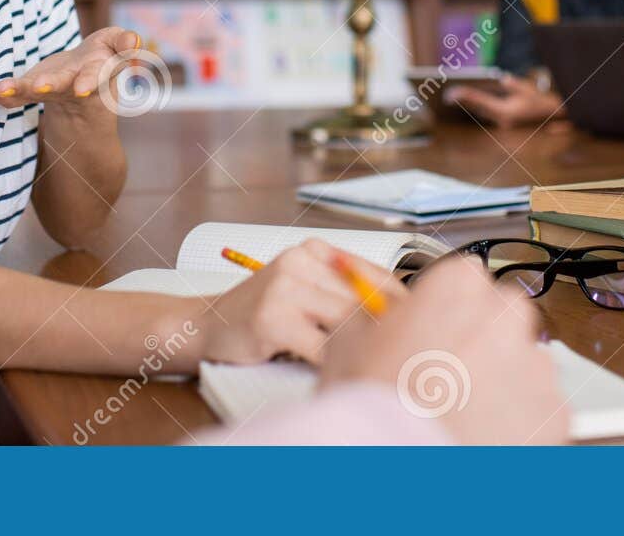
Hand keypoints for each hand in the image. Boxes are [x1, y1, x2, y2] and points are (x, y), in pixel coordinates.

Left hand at [0, 26, 142, 109]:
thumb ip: (125, 44)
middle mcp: (73, 83)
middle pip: (63, 85)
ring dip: (19, 90)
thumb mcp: (117, 49)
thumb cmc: (99, 59)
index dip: (89, 82)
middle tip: (40, 88)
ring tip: (2, 89)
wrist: (81, 93)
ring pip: (34, 91)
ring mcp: (50, 90)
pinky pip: (14, 97)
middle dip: (52, 85)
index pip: (96, 75)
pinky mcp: (32, 92)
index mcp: (97, 70)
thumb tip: (133, 41)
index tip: (81, 90)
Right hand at [196, 241, 398, 365]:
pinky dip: (332, 364)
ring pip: (346, 325)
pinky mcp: (273, 319)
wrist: (205, 326)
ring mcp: (285, 289)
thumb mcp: (304, 290)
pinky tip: (335, 372)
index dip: (399, 305)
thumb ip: (343, 294)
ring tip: (366, 367)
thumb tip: (403, 316)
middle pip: (363, 301)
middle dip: (382, 334)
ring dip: (357, 351)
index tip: (417, 328)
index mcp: (314, 250)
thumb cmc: (262, 314)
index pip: (373, 274)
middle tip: (400, 357)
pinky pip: (321, 348)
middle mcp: (300, 262)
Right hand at [319, 255, 566, 444]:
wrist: (395, 463)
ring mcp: (534, 365)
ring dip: (503, 384)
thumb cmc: (372, 408)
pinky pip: (541, 411)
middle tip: (449, 377)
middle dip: (484, 341)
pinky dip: (520, 424)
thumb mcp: (347, 344)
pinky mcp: (554, 412)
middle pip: (504, 317)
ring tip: (463, 416)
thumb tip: (368, 320)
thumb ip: (370, 319)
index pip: (466, 278)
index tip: (436, 332)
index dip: (447, 310)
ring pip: (525, 366)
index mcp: (457, 285)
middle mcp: (504, 316)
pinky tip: (483, 438)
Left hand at [450, 74, 563, 127]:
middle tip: (447, 96)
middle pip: (477, 110)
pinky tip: (470, 104)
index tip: (451, 93)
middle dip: (463, 102)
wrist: (557, 120)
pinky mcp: (506, 126)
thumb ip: (514, 85)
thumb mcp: (529, 90)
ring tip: (454, 98)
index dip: (465, 96)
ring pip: (482, 114)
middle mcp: (503, 122)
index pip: (480, 102)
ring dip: (470, 106)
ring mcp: (504, 126)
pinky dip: (479, 109)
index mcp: (506, 113)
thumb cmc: (543, 103)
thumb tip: (503, 80)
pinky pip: (488, 116)